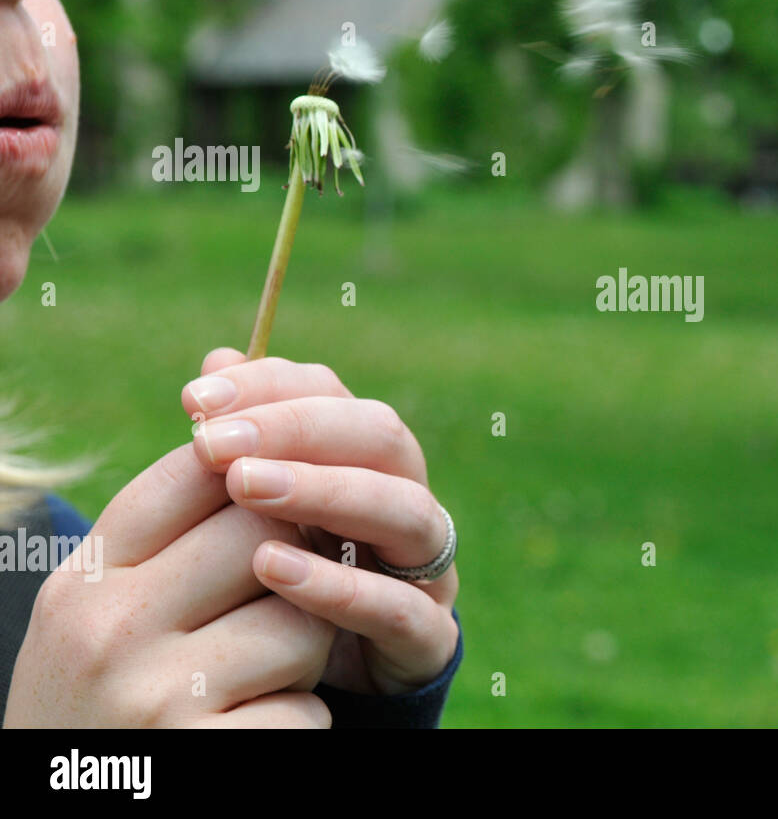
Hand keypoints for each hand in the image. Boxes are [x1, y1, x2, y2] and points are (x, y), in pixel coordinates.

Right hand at [4, 435, 334, 726]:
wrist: (65, 818)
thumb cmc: (104, 702)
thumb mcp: (105, 610)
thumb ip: (169, 528)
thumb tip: (241, 405)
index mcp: (85, 581)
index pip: (194, 471)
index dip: (257, 478)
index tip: (277, 508)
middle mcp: (108, 631)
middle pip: (263, 535)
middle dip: (294, 564)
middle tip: (275, 602)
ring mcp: (153, 699)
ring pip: (301, 623)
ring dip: (304, 653)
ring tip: (256, 680)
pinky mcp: (207, 759)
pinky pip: (307, 709)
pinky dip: (299, 723)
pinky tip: (253, 735)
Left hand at [182, 349, 459, 695]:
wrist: (324, 686)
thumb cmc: (286, 583)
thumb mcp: (251, 515)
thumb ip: (240, 445)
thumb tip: (216, 361)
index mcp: (366, 462)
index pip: (336, 396)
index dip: (271, 387)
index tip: (194, 400)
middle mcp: (407, 500)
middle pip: (383, 437)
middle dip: (298, 429)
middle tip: (215, 445)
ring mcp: (427, 569)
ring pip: (407, 510)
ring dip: (327, 491)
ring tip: (245, 489)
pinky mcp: (428, 637)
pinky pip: (400, 607)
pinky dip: (340, 585)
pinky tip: (272, 568)